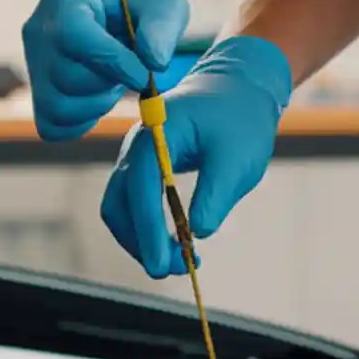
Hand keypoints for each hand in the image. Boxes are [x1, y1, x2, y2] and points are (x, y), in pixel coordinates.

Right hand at [23, 0, 189, 140]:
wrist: (126, 14)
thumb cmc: (145, 4)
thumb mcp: (165, 1)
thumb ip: (163, 28)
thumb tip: (154, 65)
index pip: (72, 36)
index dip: (110, 62)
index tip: (143, 76)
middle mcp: (38, 33)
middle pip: (65, 77)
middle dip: (108, 83)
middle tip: (132, 72)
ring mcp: (34, 67)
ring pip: (57, 107)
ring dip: (97, 105)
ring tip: (115, 84)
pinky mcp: (37, 95)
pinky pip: (52, 126)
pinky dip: (82, 123)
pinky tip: (100, 99)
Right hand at [103, 37, 292, 277]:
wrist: (237, 88)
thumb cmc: (240, 119)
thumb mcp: (237, 158)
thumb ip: (216, 195)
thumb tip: (197, 234)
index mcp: (154, 138)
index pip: (140, 192)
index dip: (148, 232)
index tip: (162, 265)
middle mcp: (134, 150)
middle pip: (118, 207)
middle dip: (140, 243)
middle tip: (171, 270)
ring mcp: (134, 160)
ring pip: (120, 211)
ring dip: (141, 240)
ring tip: (177, 262)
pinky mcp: (142, 171)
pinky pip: (132, 206)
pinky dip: (146, 229)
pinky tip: (174, 243)